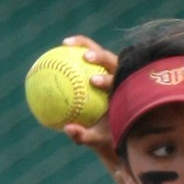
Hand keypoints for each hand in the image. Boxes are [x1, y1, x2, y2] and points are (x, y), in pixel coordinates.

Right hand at [59, 35, 117, 164]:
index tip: (93, 81)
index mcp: (126, 95)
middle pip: (113, 61)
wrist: (117, 130)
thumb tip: (67, 129)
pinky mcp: (103, 67)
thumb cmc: (108, 137)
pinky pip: (88, 58)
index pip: (120, 83)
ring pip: (100, 52)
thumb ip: (84, 136)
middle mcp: (122, 79)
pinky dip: (74, 52)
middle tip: (85, 57)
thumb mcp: (98, 140)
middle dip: (101, 56)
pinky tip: (56, 52)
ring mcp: (113, 71)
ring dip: (85, 45)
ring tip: (65, 44)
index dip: (108, 80)